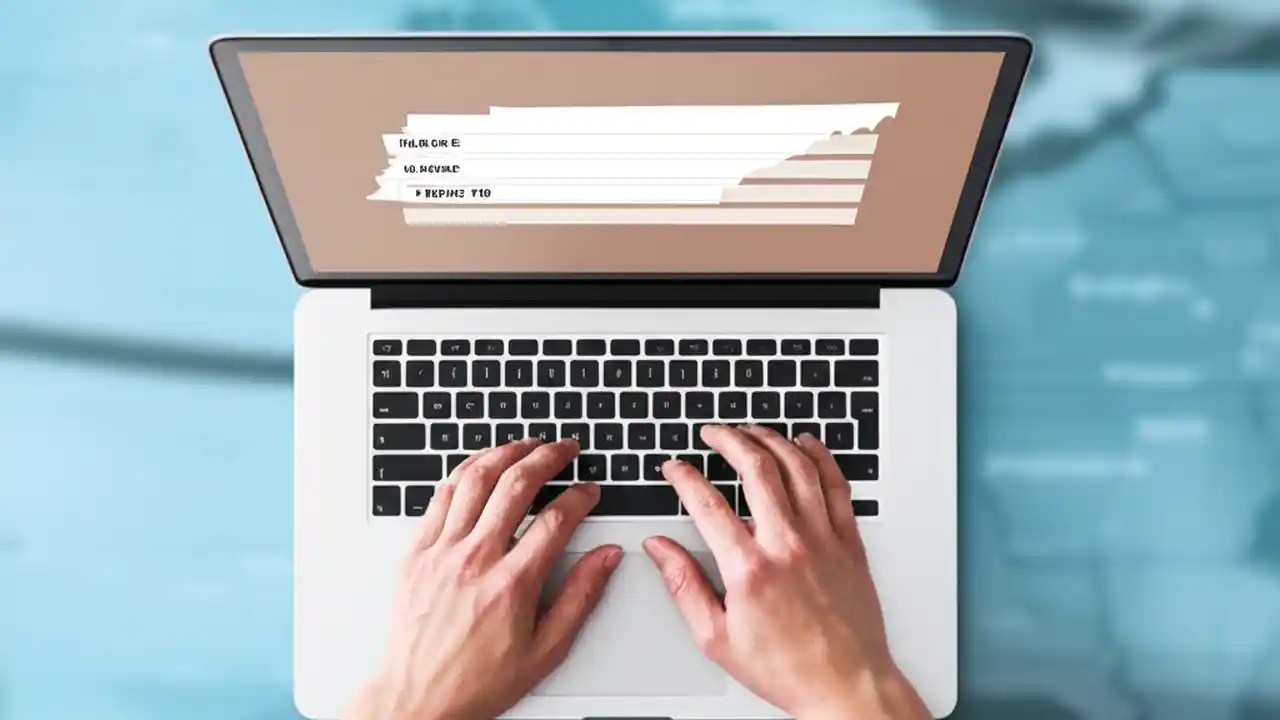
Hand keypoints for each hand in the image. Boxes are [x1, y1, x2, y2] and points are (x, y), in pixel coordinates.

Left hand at [349, 438, 620, 719]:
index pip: (556, 520)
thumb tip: (607, 559)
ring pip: (475, 480)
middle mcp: (475, 561)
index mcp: (511, 585)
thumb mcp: (546, 650)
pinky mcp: (416, 552)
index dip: (579, 497)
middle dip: (547, 457)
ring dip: (504, 453)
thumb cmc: (477, 681)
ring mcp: (441, 553)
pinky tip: (479, 466)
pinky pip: (440, 497)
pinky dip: (464, 473)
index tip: (589, 491)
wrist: (417, 699)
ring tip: (525, 445)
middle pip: (516, 485)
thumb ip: (580, 597)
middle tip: (564, 449)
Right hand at [645, 425, 928, 719]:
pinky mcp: (850, 543)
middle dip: (729, 440)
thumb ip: (683, 585)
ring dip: (771, 440)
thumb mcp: (716, 637)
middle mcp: (788, 545)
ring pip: (798, 468)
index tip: (676, 467)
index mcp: (750, 569)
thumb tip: (659, 549)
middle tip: (713, 432)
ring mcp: (823, 539)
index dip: (685, 477)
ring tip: (752, 431)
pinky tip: (807, 445)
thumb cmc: (787, 669)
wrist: (846, 687)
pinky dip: (821, 458)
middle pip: (756, 469)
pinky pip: (837, 485)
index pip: (708, 503)